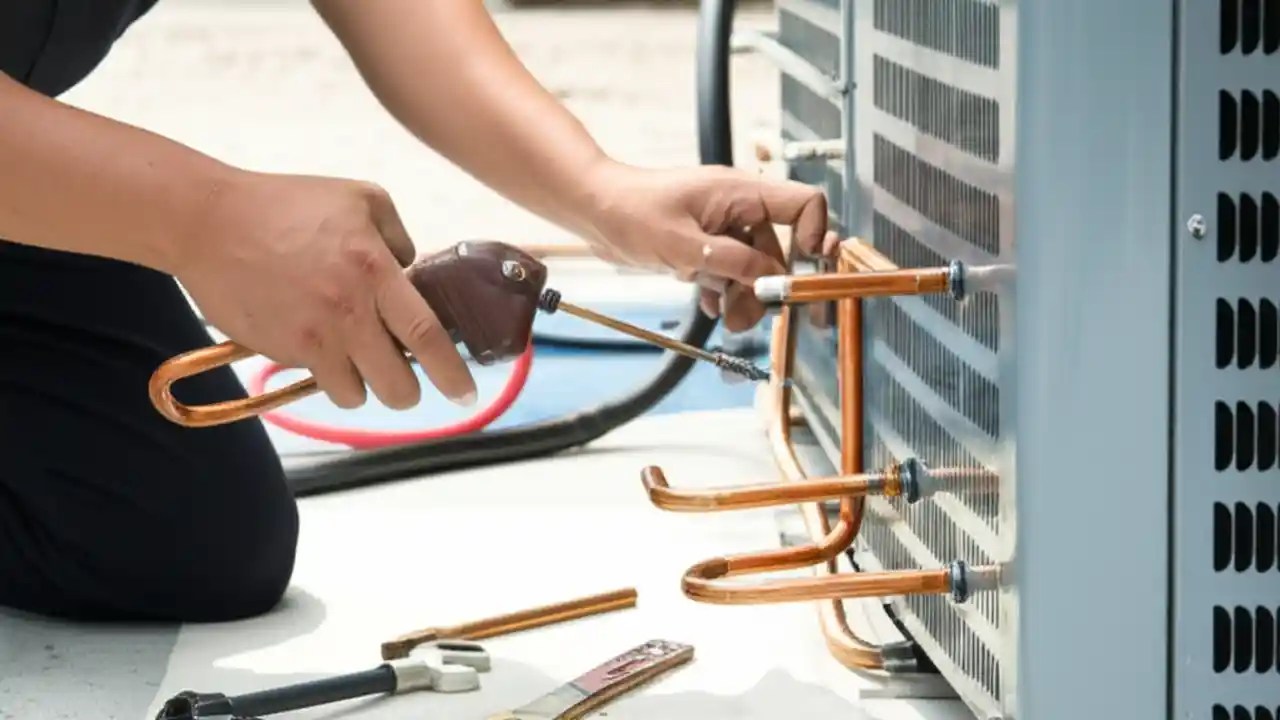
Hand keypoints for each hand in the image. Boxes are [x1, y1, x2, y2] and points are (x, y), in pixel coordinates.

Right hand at [173, 170, 476, 409]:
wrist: (209, 221)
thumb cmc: (285, 204)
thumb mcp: (359, 198)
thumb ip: (397, 235)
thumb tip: (411, 270)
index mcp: (374, 270)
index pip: (426, 335)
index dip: (452, 373)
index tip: (466, 396)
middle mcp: (348, 310)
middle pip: (396, 385)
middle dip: (406, 392)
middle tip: (403, 379)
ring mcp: (313, 335)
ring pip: (356, 394)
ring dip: (362, 385)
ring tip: (353, 357)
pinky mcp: (281, 349)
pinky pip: (316, 383)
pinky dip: (325, 376)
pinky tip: (319, 348)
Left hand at [577, 162, 835, 330]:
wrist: (594, 210)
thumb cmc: (631, 211)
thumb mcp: (684, 245)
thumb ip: (732, 263)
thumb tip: (771, 279)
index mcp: (741, 193)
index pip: (804, 204)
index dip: (814, 236)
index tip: (804, 271)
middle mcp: (738, 208)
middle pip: (778, 249)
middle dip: (767, 286)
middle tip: (748, 316)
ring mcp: (722, 226)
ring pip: (753, 267)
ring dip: (744, 295)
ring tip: (728, 319)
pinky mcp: (706, 244)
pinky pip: (729, 271)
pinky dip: (724, 291)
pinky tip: (710, 305)